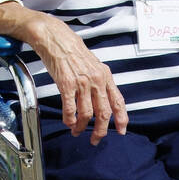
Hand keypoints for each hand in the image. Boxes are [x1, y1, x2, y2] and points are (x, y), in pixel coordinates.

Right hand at [28, 15, 127, 144]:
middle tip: (95, 139)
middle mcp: (97, 80)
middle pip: (103, 113)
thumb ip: (100, 83)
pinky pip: (70, 108)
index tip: (121, 130)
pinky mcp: (67, 84)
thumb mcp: (94, 66)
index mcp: (105, 76)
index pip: (118, 101)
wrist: (57, 40)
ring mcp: (82, 83)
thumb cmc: (74, 53)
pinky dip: (70, 119)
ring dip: (82, 127)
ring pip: (86, 114)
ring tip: (77, 131)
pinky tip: (68, 122)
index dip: (121, 119)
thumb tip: (104, 101)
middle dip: (100, 130)